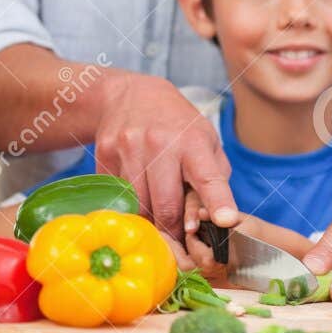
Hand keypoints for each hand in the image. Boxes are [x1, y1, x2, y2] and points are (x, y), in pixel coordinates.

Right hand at [91, 72, 234, 239]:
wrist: (130, 95)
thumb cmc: (177, 126)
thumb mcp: (206, 142)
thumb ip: (214, 181)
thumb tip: (212, 221)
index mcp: (193, 141)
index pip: (208, 177)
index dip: (218, 202)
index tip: (226, 220)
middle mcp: (159, 143)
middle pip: (166, 206)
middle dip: (173, 230)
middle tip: (177, 237)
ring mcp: (128, 148)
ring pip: (139, 206)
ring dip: (149, 218)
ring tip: (156, 211)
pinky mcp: (105, 155)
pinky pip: (118, 196)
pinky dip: (129, 204)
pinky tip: (135, 191)